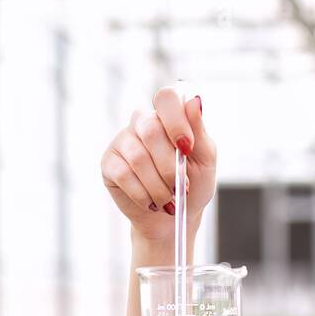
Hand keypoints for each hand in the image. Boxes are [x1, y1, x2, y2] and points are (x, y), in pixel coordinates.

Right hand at [102, 85, 217, 241]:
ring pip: (138, 157)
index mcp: (169, 116)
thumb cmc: (193, 185)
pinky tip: (151, 203)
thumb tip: (195, 100)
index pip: (167, 98)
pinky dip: (142, 195)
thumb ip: (200, 131)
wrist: (175, 218)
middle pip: (150, 130)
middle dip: (170, 166)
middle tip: (180, 187)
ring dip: (158, 186)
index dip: (176, 121)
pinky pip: (123, 175)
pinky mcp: (109, 163)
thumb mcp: (205, 160)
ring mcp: (123, 141)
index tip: (187, 148)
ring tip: (168, 201)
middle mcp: (143, 122)